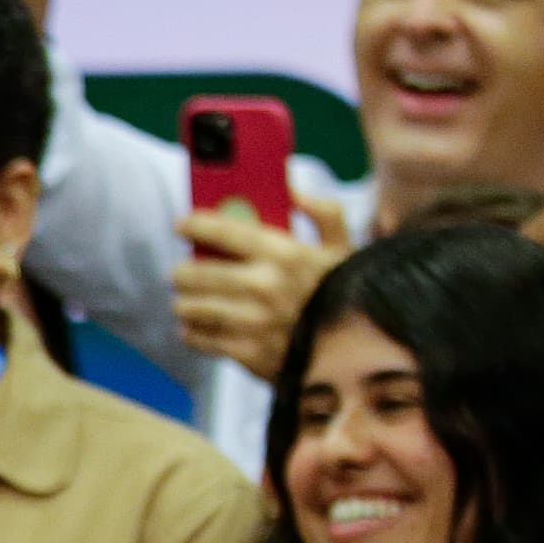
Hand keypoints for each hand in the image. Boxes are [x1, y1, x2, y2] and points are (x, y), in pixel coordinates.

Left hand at [170, 198, 347, 381]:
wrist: (361, 352)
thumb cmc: (345, 292)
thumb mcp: (343, 249)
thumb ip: (324, 213)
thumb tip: (293, 189)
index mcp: (286, 255)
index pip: (223, 231)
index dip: (195, 225)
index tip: (182, 225)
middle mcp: (265, 286)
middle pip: (194, 273)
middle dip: (182, 272)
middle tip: (182, 272)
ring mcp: (254, 322)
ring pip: (190, 307)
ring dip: (185, 302)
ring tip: (189, 300)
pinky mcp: (248, 353)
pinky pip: (199, 338)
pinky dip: (193, 333)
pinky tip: (197, 327)